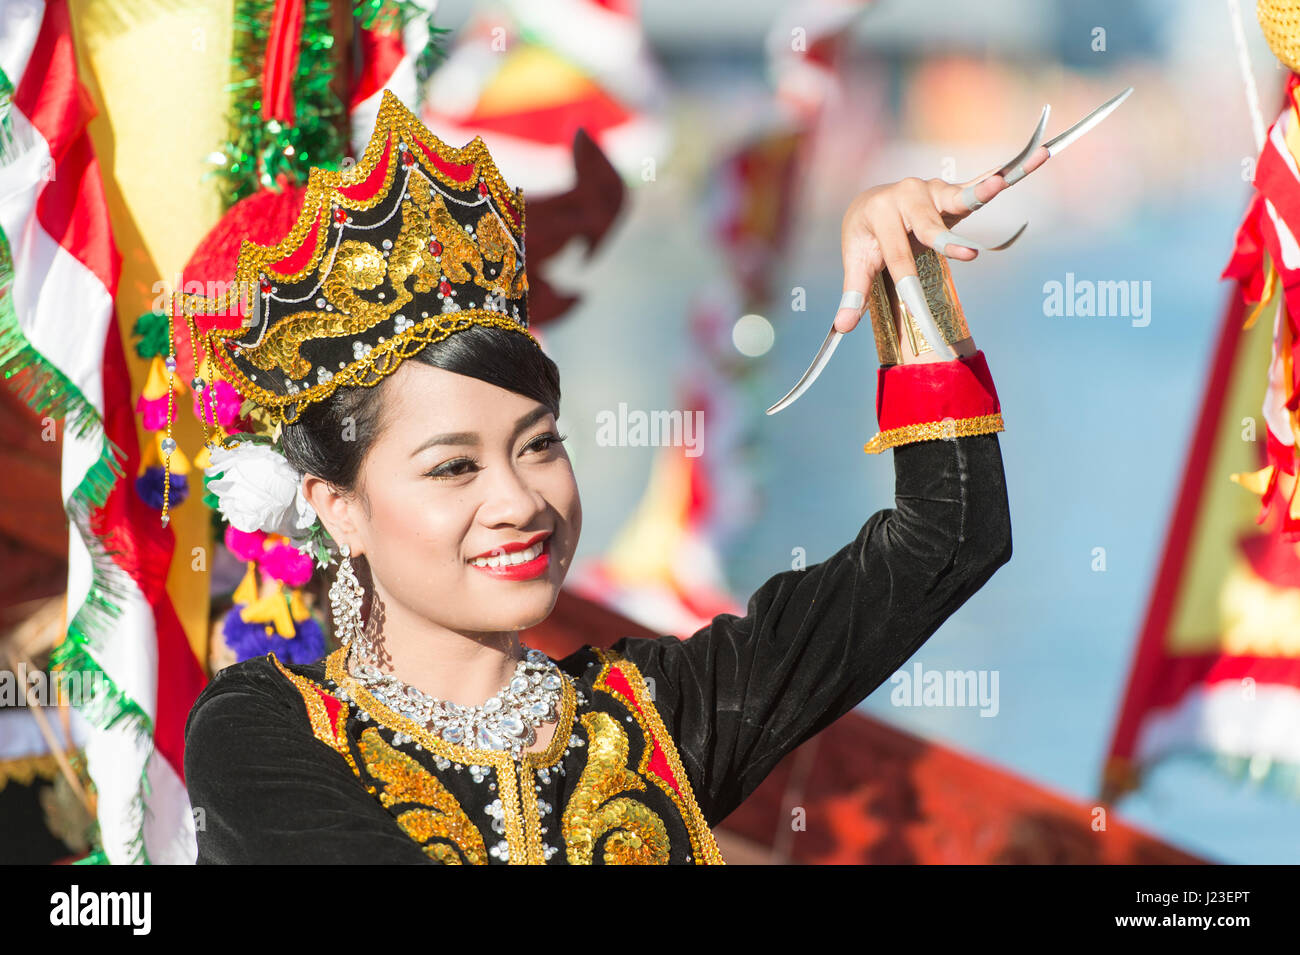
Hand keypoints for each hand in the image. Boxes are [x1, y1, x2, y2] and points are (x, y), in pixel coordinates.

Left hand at [832, 144, 1049, 334]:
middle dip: (947, 242)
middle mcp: (906, 196)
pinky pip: (980, 185)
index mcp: (879, 214)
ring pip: (959, 195)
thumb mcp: (856, 263)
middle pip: (928, 227)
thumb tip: (841, 327)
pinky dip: (1003, 176)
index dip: (907, 284)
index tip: (917, 309)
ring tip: (1001, 183)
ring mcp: (931, 190)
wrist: (869, 203)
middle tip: (969, 255)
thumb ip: (853, 294)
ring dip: (983, 189)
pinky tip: (1037, 157)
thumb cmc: (865, 238)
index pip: (896, 257)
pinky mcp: (951, 192)